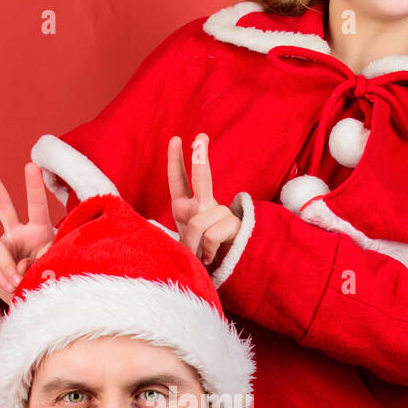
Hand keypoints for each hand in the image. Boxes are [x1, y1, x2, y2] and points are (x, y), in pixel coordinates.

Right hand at [0, 161, 54, 304]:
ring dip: (6, 265)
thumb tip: (19, 267)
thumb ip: (41, 263)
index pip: (37, 206)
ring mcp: (3, 248)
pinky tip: (12, 286)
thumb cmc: (49, 275)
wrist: (30, 292)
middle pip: (4, 207)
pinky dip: (3, 279)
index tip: (31, 165)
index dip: (34, 186)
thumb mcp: (54, 267)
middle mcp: (19, 234)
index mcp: (39, 230)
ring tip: (17, 281)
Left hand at [167, 133, 240, 269]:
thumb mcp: (181, 240)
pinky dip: (207, 251)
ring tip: (199, 256)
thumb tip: (187, 238)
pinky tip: (210, 256)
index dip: (176, 160)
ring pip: (199, 224)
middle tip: (201, 137)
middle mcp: (202, 205)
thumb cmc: (197, 253)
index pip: (178, 180)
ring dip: (195, 246)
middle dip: (201, 158)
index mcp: (184, 206)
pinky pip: (211, 236)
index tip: (176, 139)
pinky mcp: (232, 224)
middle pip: (202, 179)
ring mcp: (218, 213)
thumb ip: (179, 234)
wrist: (221, 269)